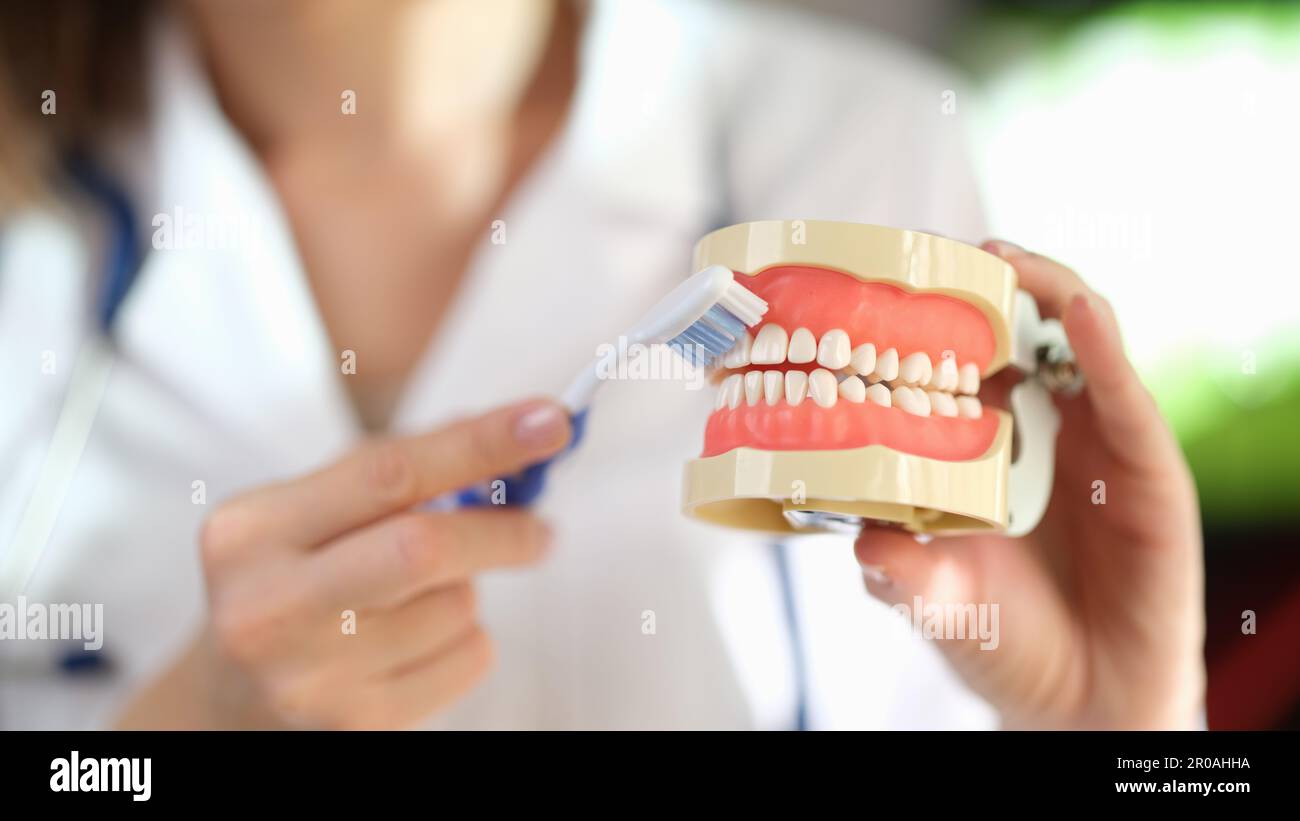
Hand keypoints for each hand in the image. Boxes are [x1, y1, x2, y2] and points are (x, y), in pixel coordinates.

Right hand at [146, 399, 569, 728]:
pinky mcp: (352, 727)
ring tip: (427, 596)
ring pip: (455, 607)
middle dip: (500, 532)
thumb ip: (406, 467)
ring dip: (470, 590)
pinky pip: (465, 661)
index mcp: (253, 530)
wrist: (232, 702)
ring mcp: (307, 677)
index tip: (549, 420)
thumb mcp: (316, 512)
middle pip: (423, 548)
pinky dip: (470, 640)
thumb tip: (518, 437)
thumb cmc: (294, 582)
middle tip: (541, 528)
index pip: (389, 472)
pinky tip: (422, 642)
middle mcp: (268, 605)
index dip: (480, 444)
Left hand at [854, 241, 1204, 728]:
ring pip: (1081, 342)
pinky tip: (1078, 314)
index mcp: (986, 448)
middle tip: (942, 254)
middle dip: (985, 284)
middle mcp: (1044, 434)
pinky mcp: (1149, 474)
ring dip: (1045, 290)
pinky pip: (1126, 400)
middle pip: (1022, 331)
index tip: (886, 283)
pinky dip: (1103, 352)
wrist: (1081, 702)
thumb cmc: (1002, 638)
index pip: (960, 360)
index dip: (930, 318)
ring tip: (1002, 259)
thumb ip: (900, 571)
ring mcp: (1098, 446)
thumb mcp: (933, 599)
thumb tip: (863, 542)